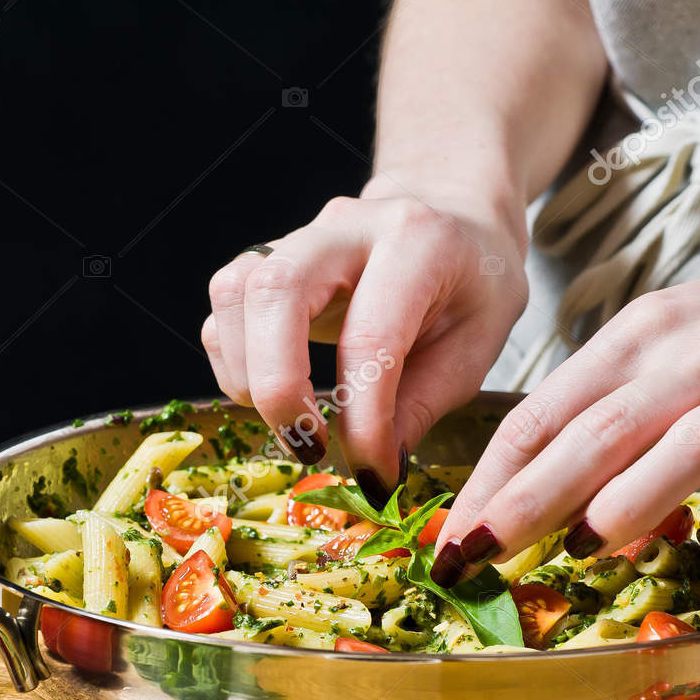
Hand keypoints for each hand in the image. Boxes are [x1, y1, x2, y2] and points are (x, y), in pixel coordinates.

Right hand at [202, 178, 527, 504]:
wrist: (453, 225)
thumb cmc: (470, 288)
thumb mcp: (475, 348)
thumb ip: (422, 405)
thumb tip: (373, 470)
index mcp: (417, 243)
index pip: (371, 337)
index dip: (364, 421)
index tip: (372, 474)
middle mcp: (346, 228)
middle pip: (276, 290)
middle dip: (278, 385)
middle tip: (306, 447)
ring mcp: (296, 238)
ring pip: (236, 294)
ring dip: (249, 376)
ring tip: (293, 425)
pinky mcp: (263, 262)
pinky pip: (224, 311)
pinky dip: (235, 365)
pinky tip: (274, 397)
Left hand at [429, 213, 699, 585]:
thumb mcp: (673, 337)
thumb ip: (608, 401)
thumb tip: (533, 478)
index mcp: (643, 333)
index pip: (545, 410)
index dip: (492, 478)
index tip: (452, 532)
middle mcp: (696, 354)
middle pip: (596, 433)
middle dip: (528, 501)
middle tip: (478, 553)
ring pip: (684, 449)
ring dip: (629, 504)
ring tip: (586, 547)